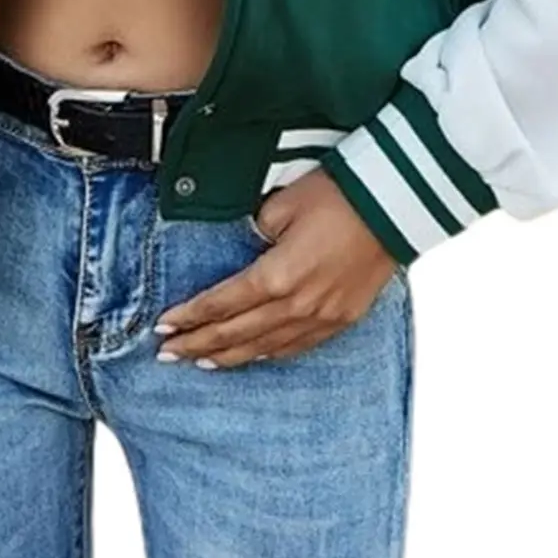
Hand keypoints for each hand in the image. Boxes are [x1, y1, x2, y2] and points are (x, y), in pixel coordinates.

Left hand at [152, 168, 403, 367]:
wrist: (394, 204)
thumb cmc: (337, 195)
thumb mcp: (283, 204)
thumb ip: (256, 230)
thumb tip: (248, 247)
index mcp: (277, 277)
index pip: (221, 305)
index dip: (189, 317)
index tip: (162, 327)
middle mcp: (298, 306)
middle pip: (237, 334)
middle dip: (198, 344)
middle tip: (167, 355)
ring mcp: (322, 317)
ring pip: (266, 348)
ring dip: (230, 357)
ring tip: (201, 362)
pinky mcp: (342, 319)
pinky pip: (297, 347)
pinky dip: (269, 354)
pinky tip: (254, 356)